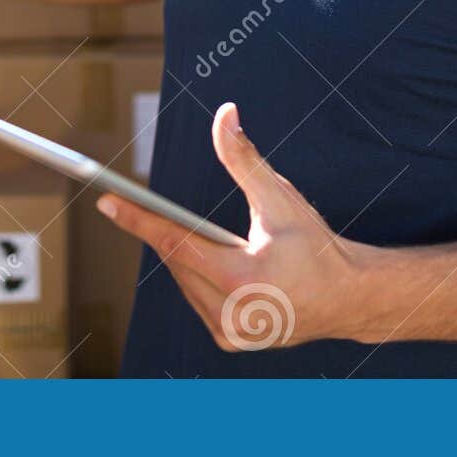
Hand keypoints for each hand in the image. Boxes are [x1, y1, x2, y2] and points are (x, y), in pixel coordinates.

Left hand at [96, 102, 374, 350]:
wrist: (350, 297)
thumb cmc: (316, 246)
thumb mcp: (279, 197)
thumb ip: (244, 157)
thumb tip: (225, 114)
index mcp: (239, 278)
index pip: (174, 242)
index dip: (137, 219)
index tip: (106, 202)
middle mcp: (231, 313)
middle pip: (179, 262)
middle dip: (173, 234)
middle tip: (166, 212)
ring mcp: (231, 333)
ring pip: (186, 283)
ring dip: (187, 259)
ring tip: (212, 243)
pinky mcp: (233, 342)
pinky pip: (199, 303)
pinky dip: (200, 281)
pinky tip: (216, 267)